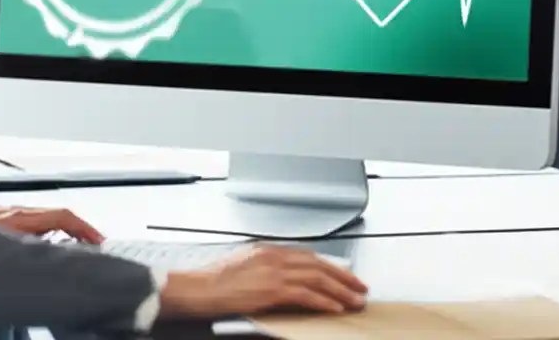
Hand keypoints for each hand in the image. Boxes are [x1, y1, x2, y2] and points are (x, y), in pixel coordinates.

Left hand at [0, 205, 105, 243]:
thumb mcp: (6, 244)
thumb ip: (31, 248)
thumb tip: (53, 254)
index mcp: (24, 216)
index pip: (64, 216)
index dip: (85, 228)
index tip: (99, 241)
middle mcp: (22, 212)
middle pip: (61, 216)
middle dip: (82, 230)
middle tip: (97, 245)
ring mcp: (15, 214)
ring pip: (51, 218)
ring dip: (69, 230)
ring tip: (81, 247)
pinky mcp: (8, 220)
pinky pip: (40, 222)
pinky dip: (54, 231)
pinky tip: (53, 245)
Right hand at [159, 244, 367, 317]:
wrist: (199, 288)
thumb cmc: (215, 281)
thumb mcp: (243, 265)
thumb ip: (266, 267)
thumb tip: (287, 279)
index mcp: (267, 250)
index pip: (308, 256)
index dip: (330, 266)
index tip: (344, 275)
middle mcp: (273, 257)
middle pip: (318, 265)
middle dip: (343, 277)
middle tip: (359, 288)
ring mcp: (273, 272)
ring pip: (317, 279)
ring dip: (340, 291)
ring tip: (354, 301)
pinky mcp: (271, 289)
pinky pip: (306, 294)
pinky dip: (324, 301)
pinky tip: (335, 308)